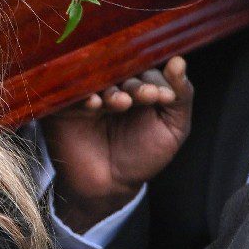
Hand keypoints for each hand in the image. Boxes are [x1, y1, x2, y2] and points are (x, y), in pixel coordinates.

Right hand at [42, 58, 194, 232]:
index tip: (165, 97)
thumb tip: (179, 61)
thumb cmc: (143, 156)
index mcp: (139, 84)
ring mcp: (90, 93)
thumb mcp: (173, 128)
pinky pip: (73, 93)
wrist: (110, 186)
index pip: (147, 69)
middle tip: (146, 96)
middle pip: (122, 71)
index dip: (156, 80)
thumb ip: (182, 95)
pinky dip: (84, 95)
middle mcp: (114, 84)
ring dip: (113, 89)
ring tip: (123, 103)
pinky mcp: (66, 106)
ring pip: (99, 80)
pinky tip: (95, 103)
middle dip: (136, 84)